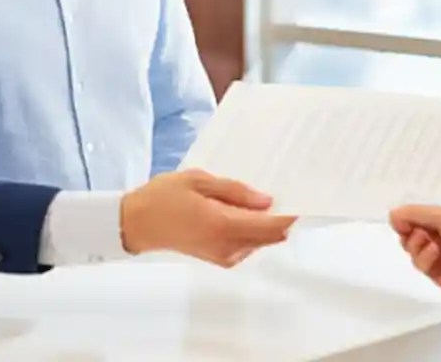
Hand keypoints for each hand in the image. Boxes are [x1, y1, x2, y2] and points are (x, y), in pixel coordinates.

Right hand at [120, 169, 295, 266]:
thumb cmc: (164, 197)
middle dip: (281, 216)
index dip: (291, 213)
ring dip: (266, 223)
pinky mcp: (220, 259)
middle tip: (284, 189)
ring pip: (261, 241)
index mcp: (223, 226)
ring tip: (257, 196)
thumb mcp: (199, 181)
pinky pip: (248, 244)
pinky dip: (253, 229)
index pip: (271, 226)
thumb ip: (235, 192)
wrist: (137, 223)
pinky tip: (242, 210)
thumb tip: (268, 201)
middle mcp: (228, 247)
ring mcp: (225, 256)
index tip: (303, 196)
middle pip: (271, 236)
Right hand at [390, 205, 440, 292]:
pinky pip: (422, 268)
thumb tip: (392, 215)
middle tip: (415, 231)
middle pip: (409, 237)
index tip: (399, 220)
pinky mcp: (440, 277)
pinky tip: (436, 253)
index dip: (404, 220)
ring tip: (430, 242)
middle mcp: (439, 239)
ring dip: (416, 246)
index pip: (414, 220)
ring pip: (412, 253)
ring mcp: (439, 259)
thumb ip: (414, 214)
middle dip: (408, 233)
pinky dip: (425, 259)